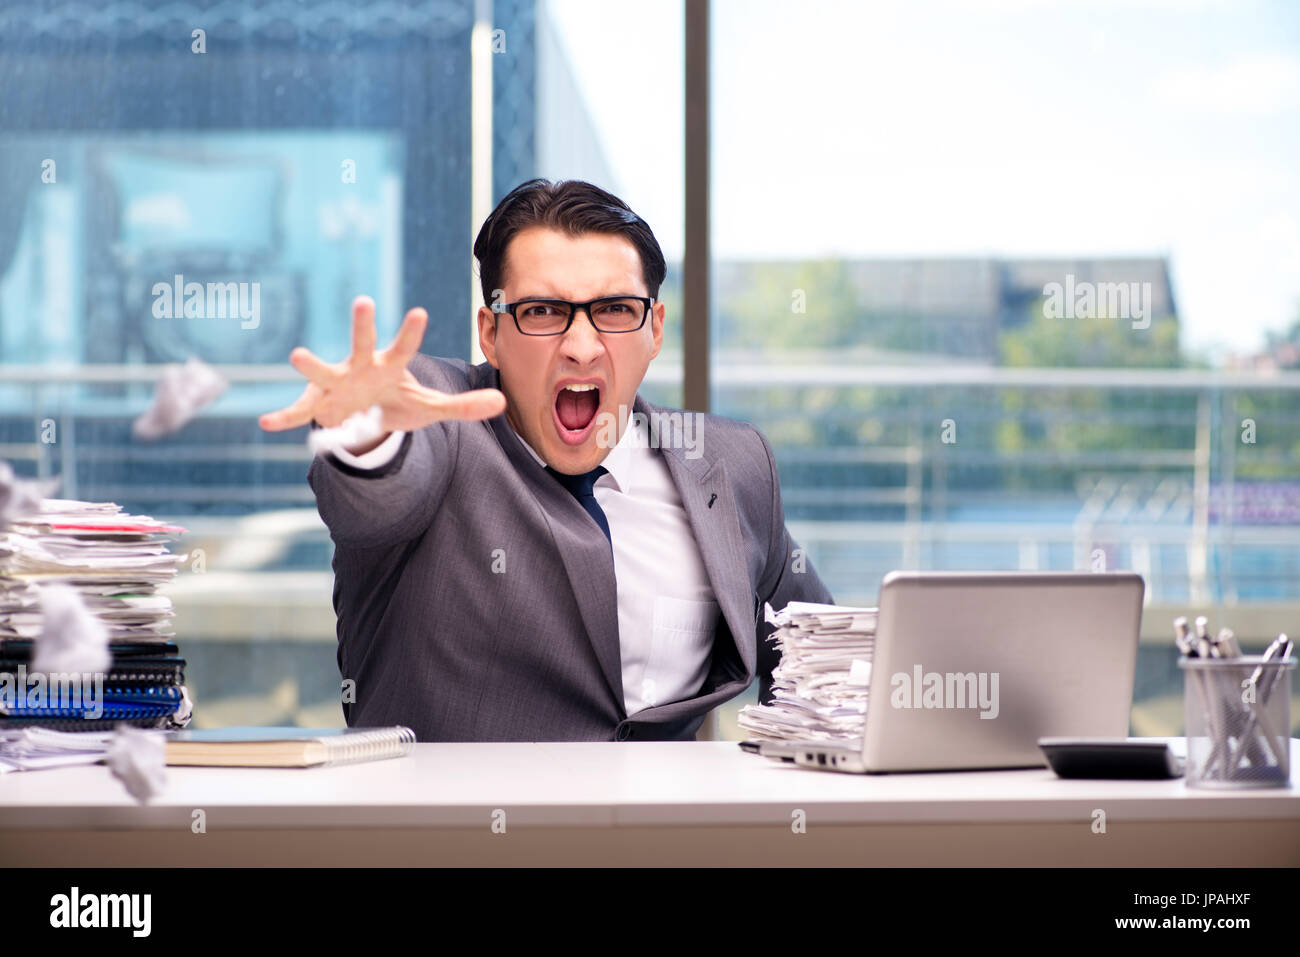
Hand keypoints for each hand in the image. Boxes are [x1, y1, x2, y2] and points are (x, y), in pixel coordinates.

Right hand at [258, 296, 506, 435]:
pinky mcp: (318, 406)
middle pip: (363, 344)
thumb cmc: (396, 402)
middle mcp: (361, 367)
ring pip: (324, 372)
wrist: (363, 417)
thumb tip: (502, 403)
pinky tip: (267, 422)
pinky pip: (300, 412)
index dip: (412, 332)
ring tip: (297, 354)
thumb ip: (463, 406)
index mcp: (390, 366)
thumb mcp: (431, 407)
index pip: (405, 348)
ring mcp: (337, 384)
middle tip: (363, 300)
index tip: (421, 312)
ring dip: (312, 364)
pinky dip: (285, 417)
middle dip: (362, 326)